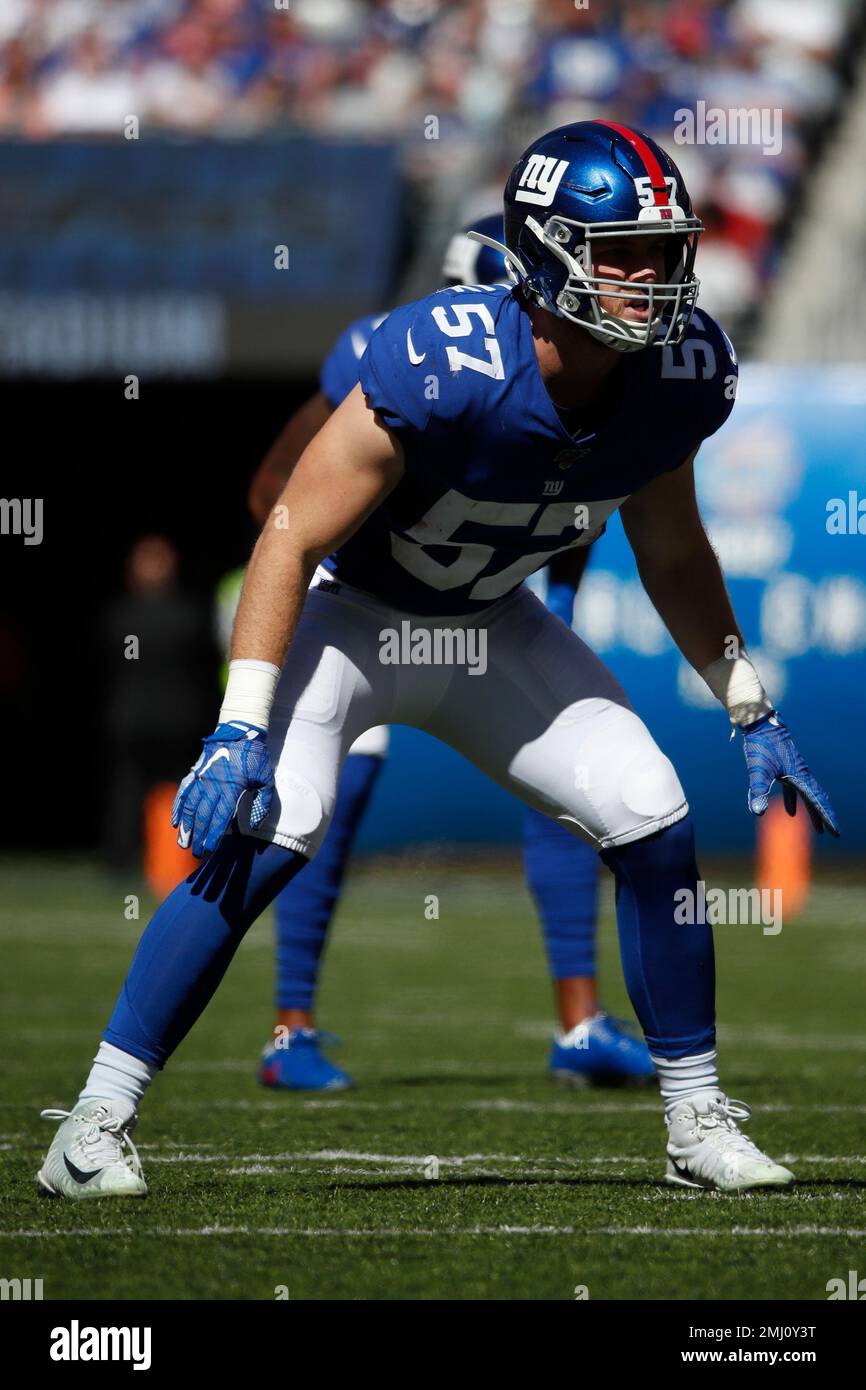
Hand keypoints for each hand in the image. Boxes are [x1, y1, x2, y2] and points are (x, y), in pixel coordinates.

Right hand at [171, 721, 274, 856]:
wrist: (239, 731)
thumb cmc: (255, 756)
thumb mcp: (266, 779)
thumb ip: (263, 803)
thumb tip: (256, 826)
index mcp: (232, 788)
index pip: (220, 817)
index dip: (213, 835)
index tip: (209, 850)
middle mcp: (213, 785)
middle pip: (202, 815)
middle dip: (198, 836)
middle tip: (195, 853)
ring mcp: (202, 778)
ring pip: (190, 806)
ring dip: (186, 826)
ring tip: (182, 842)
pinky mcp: (195, 772)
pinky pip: (184, 792)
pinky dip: (178, 807)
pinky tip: (175, 821)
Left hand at [741, 713, 838, 836]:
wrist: (761, 725)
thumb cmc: (761, 746)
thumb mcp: (757, 769)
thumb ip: (758, 790)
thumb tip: (758, 812)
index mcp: (799, 777)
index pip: (816, 801)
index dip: (826, 817)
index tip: (835, 832)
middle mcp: (801, 775)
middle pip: (817, 800)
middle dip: (824, 817)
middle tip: (833, 834)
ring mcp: (794, 771)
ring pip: (807, 796)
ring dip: (812, 812)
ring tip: (818, 830)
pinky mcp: (786, 769)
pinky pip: (794, 790)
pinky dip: (794, 801)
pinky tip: (791, 813)